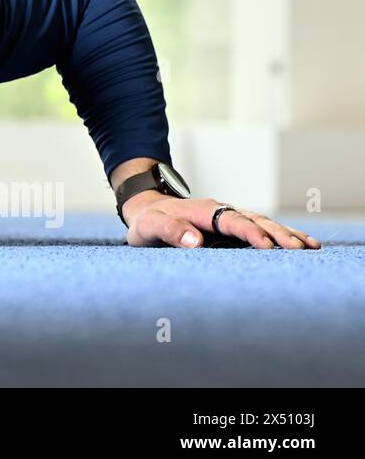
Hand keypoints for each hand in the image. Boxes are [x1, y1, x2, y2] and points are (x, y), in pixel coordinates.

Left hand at [122, 191, 321, 249]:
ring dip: (286, 233)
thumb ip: (171, 231)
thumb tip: (196, 241)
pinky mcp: (234, 227)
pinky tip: (302, 243)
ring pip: (263, 223)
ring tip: (310, 246)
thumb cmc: (149, 221)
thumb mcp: (151, 226)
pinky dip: (282, 234)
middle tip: (300, 248)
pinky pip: (261, 228)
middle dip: (278, 233)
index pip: (231, 221)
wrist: (148, 210)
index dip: (248, 233)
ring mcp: (230, 217)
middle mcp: (221, 211)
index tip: (266, 246)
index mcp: (202, 210)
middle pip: (254, 220)